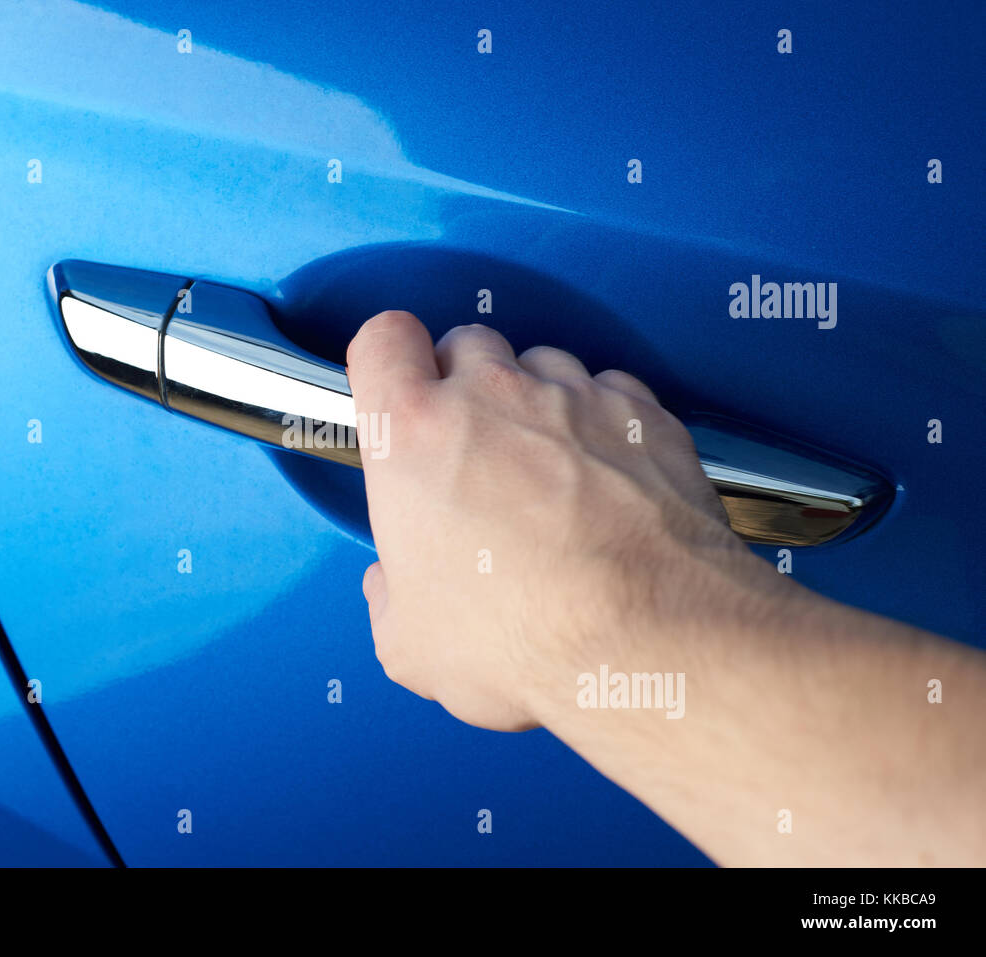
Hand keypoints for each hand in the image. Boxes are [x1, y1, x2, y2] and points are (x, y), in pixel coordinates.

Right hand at [346, 310, 780, 731]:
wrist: (650, 643)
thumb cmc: (528, 637)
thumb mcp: (409, 642)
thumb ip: (389, 593)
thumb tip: (396, 588)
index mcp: (414, 435)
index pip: (382, 340)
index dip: (387, 363)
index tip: (394, 390)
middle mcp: (494, 396)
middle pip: (466, 344)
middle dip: (465, 386)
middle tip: (471, 452)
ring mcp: (575, 397)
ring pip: (542, 366)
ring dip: (536, 405)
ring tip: (545, 476)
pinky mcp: (644, 415)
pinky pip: (611, 394)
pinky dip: (602, 425)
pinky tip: (604, 482)